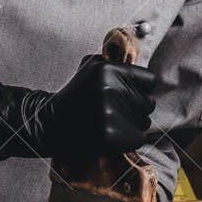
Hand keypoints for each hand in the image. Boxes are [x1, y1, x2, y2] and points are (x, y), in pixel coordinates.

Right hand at [0, 54, 156, 160]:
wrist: (51, 122)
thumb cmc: (77, 94)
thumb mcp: (91, 67)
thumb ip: (117, 62)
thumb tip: (142, 63)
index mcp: (107, 70)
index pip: (150, 81)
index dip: (141, 88)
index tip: (128, 93)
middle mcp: (109, 90)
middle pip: (149, 103)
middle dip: (136, 108)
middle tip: (116, 110)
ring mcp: (109, 114)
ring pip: (144, 122)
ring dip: (133, 124)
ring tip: (113, 122)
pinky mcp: (109, 136)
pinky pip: (138, 138)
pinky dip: (129, 139)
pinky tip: (112, 135)